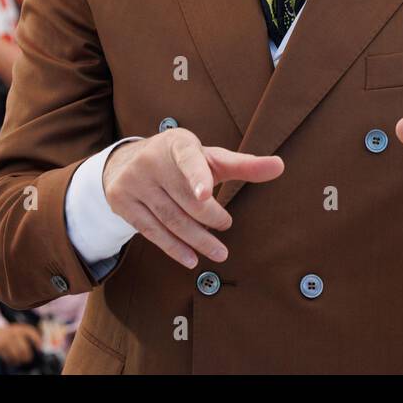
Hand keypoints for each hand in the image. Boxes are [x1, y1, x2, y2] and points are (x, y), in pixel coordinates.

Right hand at [0, 324, 41, 366]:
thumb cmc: (9, 333)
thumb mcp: (19, 330)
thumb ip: (29, 336)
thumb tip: (40, 345)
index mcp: (20, 328)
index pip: (30, 332)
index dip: (37, 340)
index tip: (40, 348)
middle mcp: (13, 333)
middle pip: (23, 348)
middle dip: (27, 356)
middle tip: (28, 359)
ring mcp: (6, 340)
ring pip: (15, 354)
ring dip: (19, 360)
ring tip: (20, 361)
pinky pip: (7, 357)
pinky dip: (11, 361)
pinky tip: (12, 361)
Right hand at [100, 127, 283, 268]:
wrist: (126, 161)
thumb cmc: (182, 161)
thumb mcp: (210, 158)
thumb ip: (244, 164)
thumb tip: (281, 166)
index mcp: (177, 144)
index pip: (189, 158)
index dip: (198, 176)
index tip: (206, 193)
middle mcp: (151, 160)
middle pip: (185, 199)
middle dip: (209, 218)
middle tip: (227, 227)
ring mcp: (133, 182)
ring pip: (170, 218)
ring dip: (196, 240)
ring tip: (219, 252)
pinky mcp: (122, 202)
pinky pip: (151, 231)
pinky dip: (173, 248)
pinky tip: (190, 259)